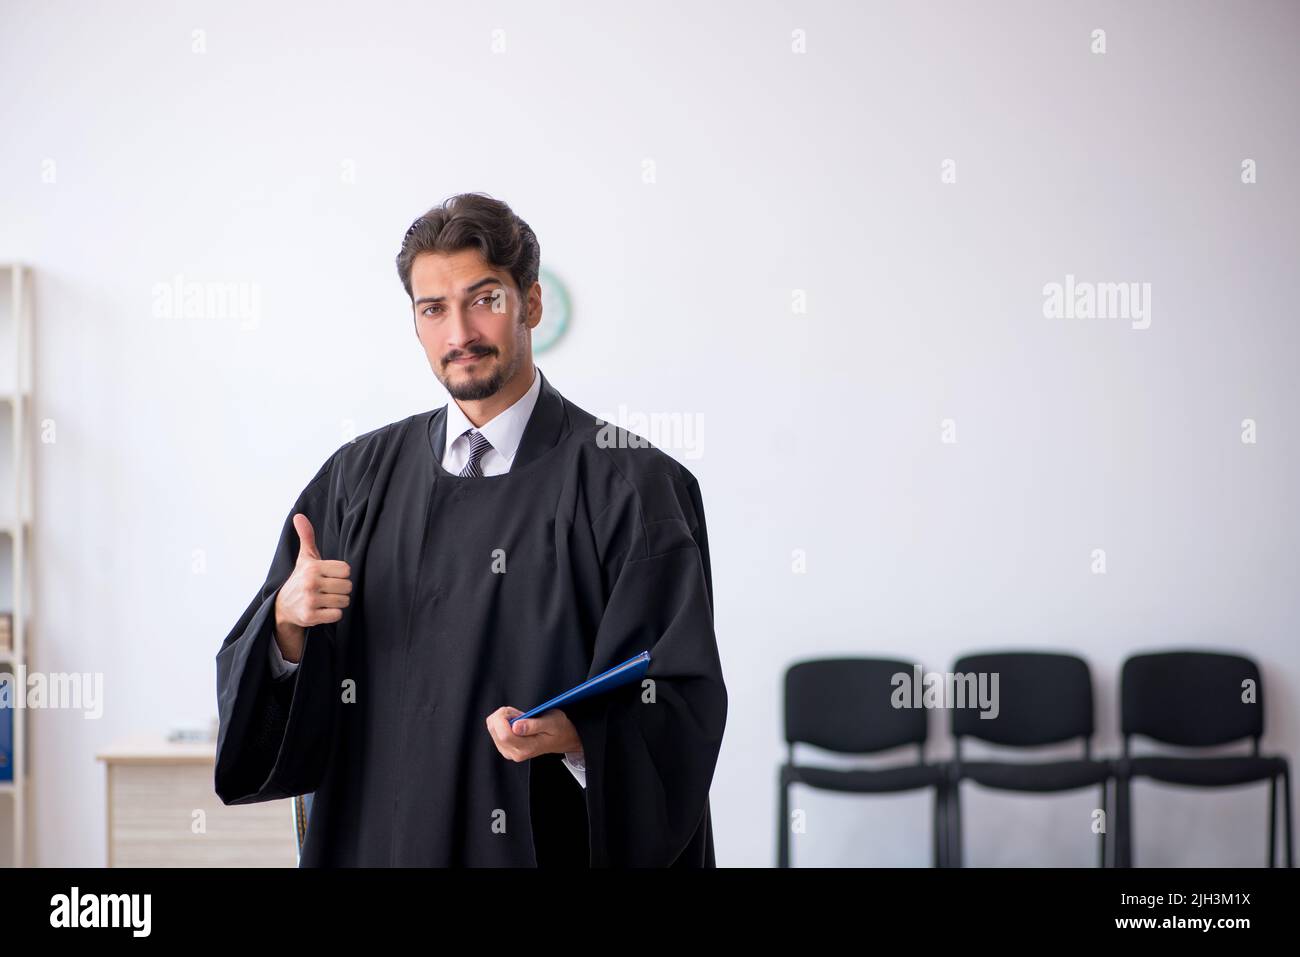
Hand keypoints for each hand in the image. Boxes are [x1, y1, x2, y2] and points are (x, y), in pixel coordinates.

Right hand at [272, 513, 351, 662]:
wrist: (283, 606)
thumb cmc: (301, 578)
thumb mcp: (305, 557)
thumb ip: (307, 536)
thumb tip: (298, 516)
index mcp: (313, 567)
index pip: (347, 570)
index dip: (341, 574)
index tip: (329, 576)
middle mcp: (310, 583)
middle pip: (347, 586)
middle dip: (340, 589)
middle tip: (327, 589)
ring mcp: (310, 601)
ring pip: (344, 601)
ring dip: (337, 602)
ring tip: (325, 599)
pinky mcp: (310, 617)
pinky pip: (337, 615)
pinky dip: (333, 614)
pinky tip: (322, 610)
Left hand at [485, 707, 582, 762]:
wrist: (562, 738)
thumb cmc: (558, 728)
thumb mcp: (551, 722)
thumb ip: (533, 725)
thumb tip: (515, 727)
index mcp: (526, 749)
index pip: (503, 735)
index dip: (503, 718)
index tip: (514, 712)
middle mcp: (515, 753)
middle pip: (494, 730)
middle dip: (503, 715)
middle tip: (520, 713)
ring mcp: (509, 752)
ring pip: (492, 728)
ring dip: (503, 718)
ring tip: (520, 718)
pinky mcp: (505, 748)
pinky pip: (494, 730)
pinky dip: (502, 722)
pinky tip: (516, 722)